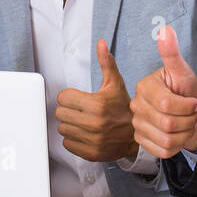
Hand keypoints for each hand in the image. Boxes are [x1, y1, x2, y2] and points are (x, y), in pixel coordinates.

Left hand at [54, 39, 136, 161]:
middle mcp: (94, 123)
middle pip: (60, 113)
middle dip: (68, 110)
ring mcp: (92, 140)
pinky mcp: (90, 153)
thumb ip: (106, 63)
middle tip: (79, 110)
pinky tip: (83, 133)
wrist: (136, 135)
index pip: (63, 98)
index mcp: (97, 104)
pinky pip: (67, 144)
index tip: (78, 98)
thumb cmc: (123, 107)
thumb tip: (101, 43)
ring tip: (82, 121)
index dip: (70, 96)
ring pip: (62, 128)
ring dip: (69, 124)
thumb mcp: (115, 83)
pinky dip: (73, 139)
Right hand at [131, 24, 196, 158]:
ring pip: (168, 140)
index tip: (194, 101)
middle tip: (193, 113)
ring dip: (185, 133)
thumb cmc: (183, 89)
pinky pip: (164, 151)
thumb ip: (172, 53)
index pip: (168, 104)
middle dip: (189, 120)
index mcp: (144, 87)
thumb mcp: (182, 71)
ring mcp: (136, 125)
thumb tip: (165, 29)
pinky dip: (178, 145)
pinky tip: (179, 134)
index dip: (188, 106)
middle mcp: (136, 105)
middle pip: (168, 124)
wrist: (183, 110)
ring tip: (187, 123)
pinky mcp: (141, 141)